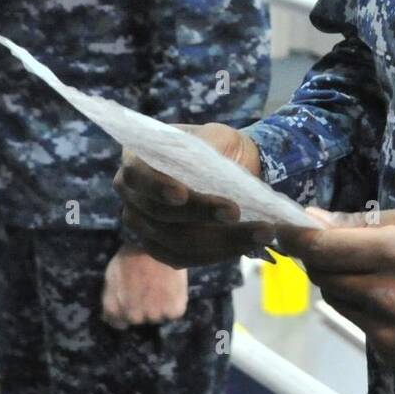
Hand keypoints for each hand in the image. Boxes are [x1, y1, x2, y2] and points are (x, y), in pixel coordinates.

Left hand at [101, 245, 188, 328]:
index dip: (126, 311)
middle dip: (143, 307)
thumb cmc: (132, 254)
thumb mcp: (111, 274)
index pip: (118, 323)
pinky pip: (175, 312)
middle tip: (149, 286)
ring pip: (157, 316)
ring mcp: (153, 315)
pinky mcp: (173, 310)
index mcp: (113, 309)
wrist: (156, 244)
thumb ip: (111, 296)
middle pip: (138, 319)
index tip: (134, 300)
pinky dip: (176, 302)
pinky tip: (173, 287)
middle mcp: (132, 317)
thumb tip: (111, 312)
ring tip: (162, 284)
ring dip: (160, 305)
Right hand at [114, 122, 275, 267]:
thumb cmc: (218, 145)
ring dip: (220, 240)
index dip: (157, 187)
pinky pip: (184, 257)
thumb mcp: (216, 136)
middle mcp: (133, 195)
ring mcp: (143, 225)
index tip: (182, 195)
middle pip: (160, 214)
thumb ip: (207, 147)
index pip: (137, 175)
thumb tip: (208, 164)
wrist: (230, 166)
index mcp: (137, 159)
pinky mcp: (160, 248)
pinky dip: (217, 253)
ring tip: (260, 232)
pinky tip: (247, 245)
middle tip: (237, 212)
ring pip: (176, 241)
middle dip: (201, 214)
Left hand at [275, 202, 394, 376]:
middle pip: (324, 276)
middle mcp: (386, 296)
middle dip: (324, 258)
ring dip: (347, 285)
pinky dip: (370, 311)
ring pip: (340, 302)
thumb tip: (316, 219)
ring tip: (384, 274)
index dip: (295, 237)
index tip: (280, 229)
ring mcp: (389, 332)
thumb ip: (371, 221)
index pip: (322, 247)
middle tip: (343, 246)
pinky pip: (363, 327)